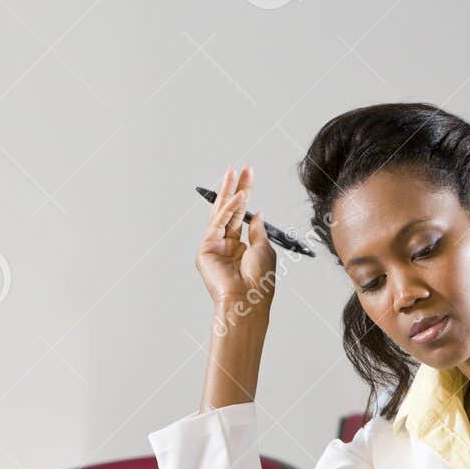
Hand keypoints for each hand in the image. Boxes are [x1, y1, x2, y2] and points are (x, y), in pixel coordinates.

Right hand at [196, 165, 276, 312]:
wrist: (247, 300)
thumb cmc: (259, 281)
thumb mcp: (264, 249)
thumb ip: (257, 231)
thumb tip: (257, 214)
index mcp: (240, 248)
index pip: (241, 216)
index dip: (245, 197)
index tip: (249, 177)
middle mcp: (225, 246)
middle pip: (229, 212)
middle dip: (234, 189)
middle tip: (240, 168)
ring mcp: (214, 248)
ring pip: (220, 214)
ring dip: (229, 192)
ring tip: (235, 173)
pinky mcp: (205, 250)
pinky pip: (217, 225)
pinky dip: (228, 210)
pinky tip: (238, 197)